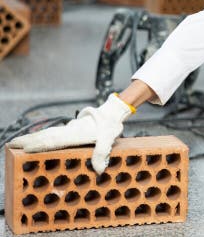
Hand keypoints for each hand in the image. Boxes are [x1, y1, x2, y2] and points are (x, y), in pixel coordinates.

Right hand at [8, 94, 132, 173]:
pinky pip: (50, 134)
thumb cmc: (110, 126)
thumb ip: (103, 152)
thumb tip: (98, 170)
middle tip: (10, 145)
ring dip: (31, 138)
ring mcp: (67, 130)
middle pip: (44, 136)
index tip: (25, 149)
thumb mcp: (110, 139)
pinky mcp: (68, 130)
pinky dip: (39, 137)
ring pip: (46, 133)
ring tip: (15, 143)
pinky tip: (33, 140)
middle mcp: (68, 131)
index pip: (54, 140)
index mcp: (75, 134)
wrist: (112, 113)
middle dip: (28, 141)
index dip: (40, 145)